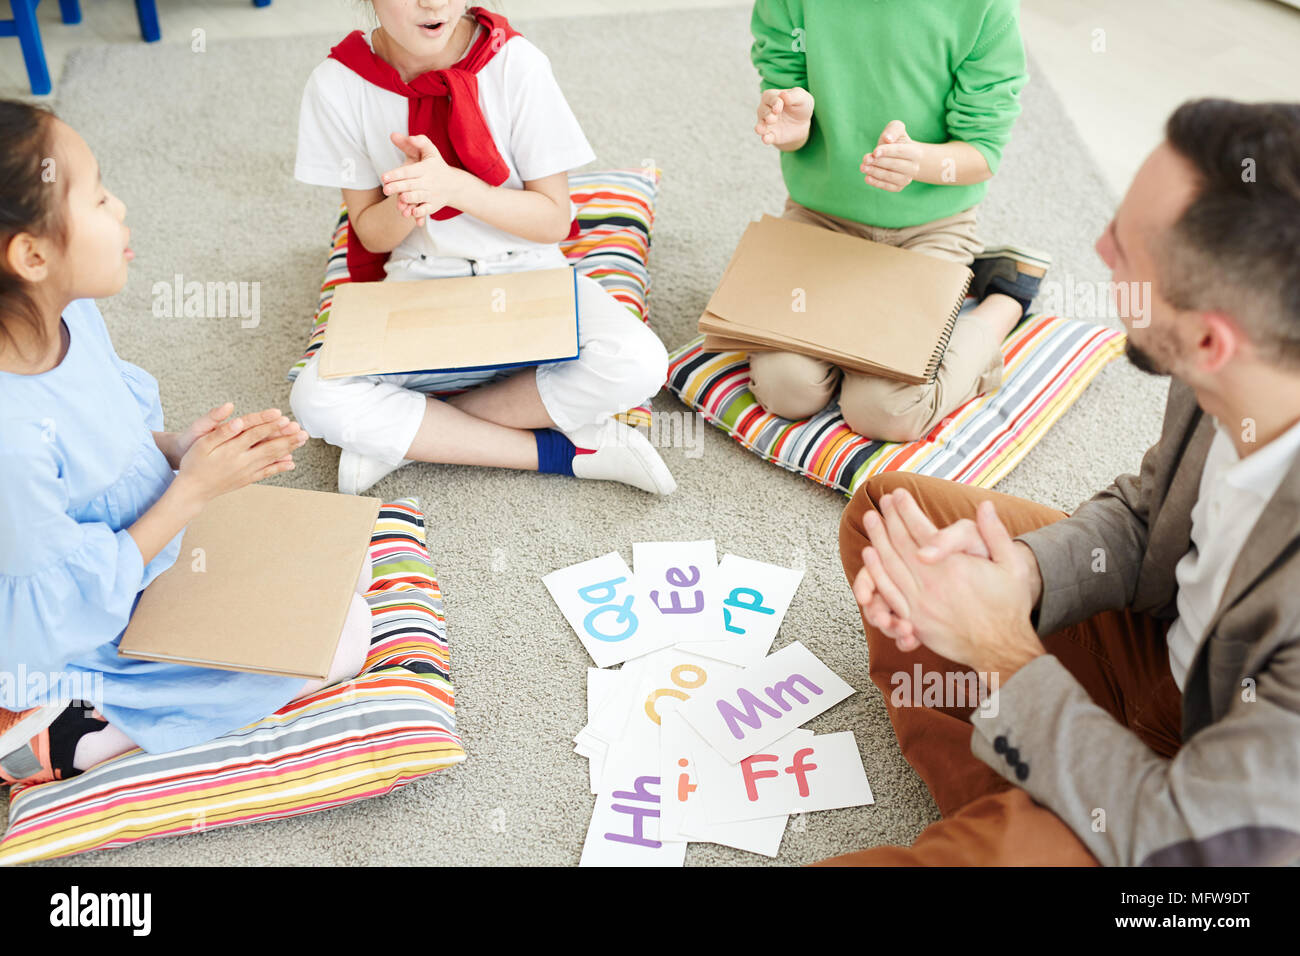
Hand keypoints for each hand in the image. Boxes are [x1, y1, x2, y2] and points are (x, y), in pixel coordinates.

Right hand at [174, 409, 306, 504]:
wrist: (193, 491)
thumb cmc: (194, 465)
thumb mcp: (201, 445)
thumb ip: (220, 433)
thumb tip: (237, 422)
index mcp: (231, 450)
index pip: (255, 434)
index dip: (270, 425)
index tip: (284, 418)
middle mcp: (242, 462)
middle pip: (269, 447)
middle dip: (287, 437)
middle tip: (302, 430)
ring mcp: (247, 472)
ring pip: (272, 459)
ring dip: (289, 449)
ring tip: (301, 440)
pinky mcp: (247, 479)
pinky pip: (267, 472)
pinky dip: (280, 467)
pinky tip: (291, 463)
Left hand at [382, 133, 464, 226]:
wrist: (454, 185)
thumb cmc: (436, 166)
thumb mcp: (431, 151)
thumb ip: (420, 142)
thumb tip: (408, 137)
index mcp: (426, 168)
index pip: (409, 171)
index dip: (397, 174)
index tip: (384, 177)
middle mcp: (429, 181)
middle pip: (412, 184)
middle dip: (398, 187)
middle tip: (385, 190)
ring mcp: (432, 194)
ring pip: (420, 197)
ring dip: (411, 199)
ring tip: (401, 199)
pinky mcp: (434, 205)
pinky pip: (428, 210)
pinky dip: (421, 213)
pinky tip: (413, 215)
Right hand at [755, 87, 814, 147]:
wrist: (803, 123)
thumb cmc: (800, 106)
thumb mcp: (802, 98)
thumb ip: (793, 95)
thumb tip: (783, 94)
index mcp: (771, 96)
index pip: (769, 98)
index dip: (774, 103)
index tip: (779, 108)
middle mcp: (765, 109)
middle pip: (763, 111)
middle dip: (767, 115)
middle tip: (773, 119)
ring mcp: (766, 124)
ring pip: (760, 125)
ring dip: (762, 127)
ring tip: (761, 129)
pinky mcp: (770, 135)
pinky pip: (765, 137)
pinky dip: (765, 138)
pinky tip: (766, 139)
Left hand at [859, 491, 1044, 676]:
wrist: (1002, 649)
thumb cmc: (1009, 607)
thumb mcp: (1013, 566)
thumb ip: (996, 534)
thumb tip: (986, 506)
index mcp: (954, 567)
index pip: (922, 531)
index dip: (907, 510)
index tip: (898, 494)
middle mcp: (933, 584)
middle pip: (901, 545)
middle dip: (889, 520)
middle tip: (881, 503)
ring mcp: (920, 604)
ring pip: (890, 565)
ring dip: (878, 539)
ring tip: (871, 521)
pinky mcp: (915, 620)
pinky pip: (889, 592)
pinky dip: (876, 571)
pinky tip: (870, 556)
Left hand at [861, 120, 922, 191]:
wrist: (899, 157)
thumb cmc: (896, 141)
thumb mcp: (896, 129)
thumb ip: (893, 130)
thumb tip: (888, 138)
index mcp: (916, 153)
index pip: (900, 151)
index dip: (887, 151)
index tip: (874, 152)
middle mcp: (914, 167)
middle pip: (894, 165)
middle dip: (878, 162)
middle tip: (865, 159)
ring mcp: (907, 179)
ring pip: (890, 177)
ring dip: (875, 172)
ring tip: (863, 167)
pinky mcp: (899, 187)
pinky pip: (888, 187)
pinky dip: (876, 183)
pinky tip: (867, 177)